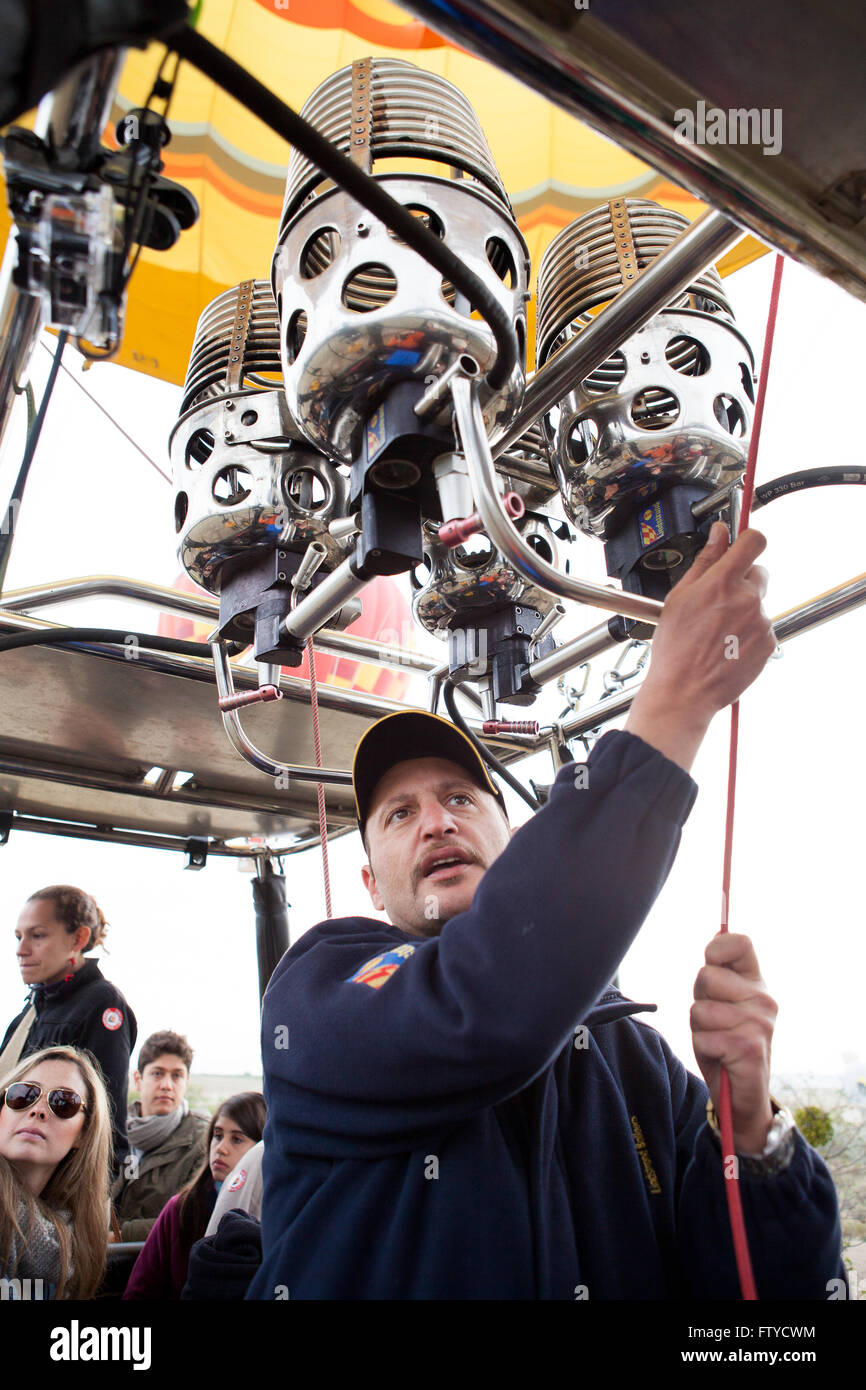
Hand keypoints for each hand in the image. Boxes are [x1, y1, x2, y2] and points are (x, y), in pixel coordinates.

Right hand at [625, 521, 775, 769]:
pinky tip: (727, 645)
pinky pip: (762, 627)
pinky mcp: (769, 642)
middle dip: (742, 581)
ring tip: (717, 632)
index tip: (742, 545)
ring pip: (758, 603)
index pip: (754, 542)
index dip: (749, 540)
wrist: (685, 691)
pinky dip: (748, 632)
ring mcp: (761, 622)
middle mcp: (747, 599)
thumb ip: (705, 560)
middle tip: (718, 601)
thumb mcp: (679, 597)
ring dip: (743, 610)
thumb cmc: (675, 648)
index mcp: (723, 583)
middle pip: (758, 573)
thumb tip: (719, 533)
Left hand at [690, 932, 775, 1152]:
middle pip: (706, 976)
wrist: (741, 1096)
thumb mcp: (719, 1003)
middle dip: (698, 1000)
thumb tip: (717, 936)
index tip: (713, 965)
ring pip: (701, 1009)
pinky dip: (704, 1049)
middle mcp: (764, 999)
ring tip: (718, 1041)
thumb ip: (718, 975)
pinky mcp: (750, 1047)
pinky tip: (721, 1058)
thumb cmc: (724, 1043)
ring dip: (700, 1029)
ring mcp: (760, 1023)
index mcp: (756, 982)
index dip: (716, 950)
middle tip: (714, 1022)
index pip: (739, 943)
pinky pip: (704, 1037)